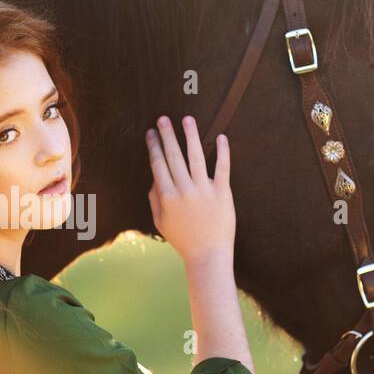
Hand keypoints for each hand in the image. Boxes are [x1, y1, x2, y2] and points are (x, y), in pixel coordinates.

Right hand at [145, 115, 234, 265]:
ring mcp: (204, 190)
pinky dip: (222, 152)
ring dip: (190, 136)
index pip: (158, 165)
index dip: (154, 147)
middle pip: (173, 156)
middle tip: (163, 119)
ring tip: (187, 119)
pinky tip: (220, 137)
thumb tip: (154, 177)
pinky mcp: (222, 193)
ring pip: (195, 156)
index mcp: (167, 197)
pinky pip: (222, 168)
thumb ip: (154, 198)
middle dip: (167, 135)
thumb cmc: (183, 239)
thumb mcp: (160, 222)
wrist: (208, 255)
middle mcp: (184, 190)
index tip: (151, 133)